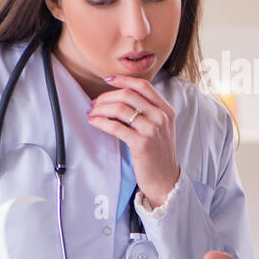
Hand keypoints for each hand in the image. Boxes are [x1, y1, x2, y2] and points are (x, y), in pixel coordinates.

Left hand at [87, 74, 179, 207]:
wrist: (165, 179)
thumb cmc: (159, 153)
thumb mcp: (161, 127)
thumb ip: (149, 111)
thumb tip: (122, 98)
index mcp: (166, 109)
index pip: (143, 85)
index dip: (123, 79)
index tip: (108, 79)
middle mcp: (161, 117)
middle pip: (129, 95)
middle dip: (107, 96)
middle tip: (95, 102)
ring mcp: (152, 130)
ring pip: (120, 109)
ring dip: (101, 109)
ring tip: (92, 113)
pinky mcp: (141, 143)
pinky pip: (116, 127)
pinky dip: (101, 122)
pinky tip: (94, 122)